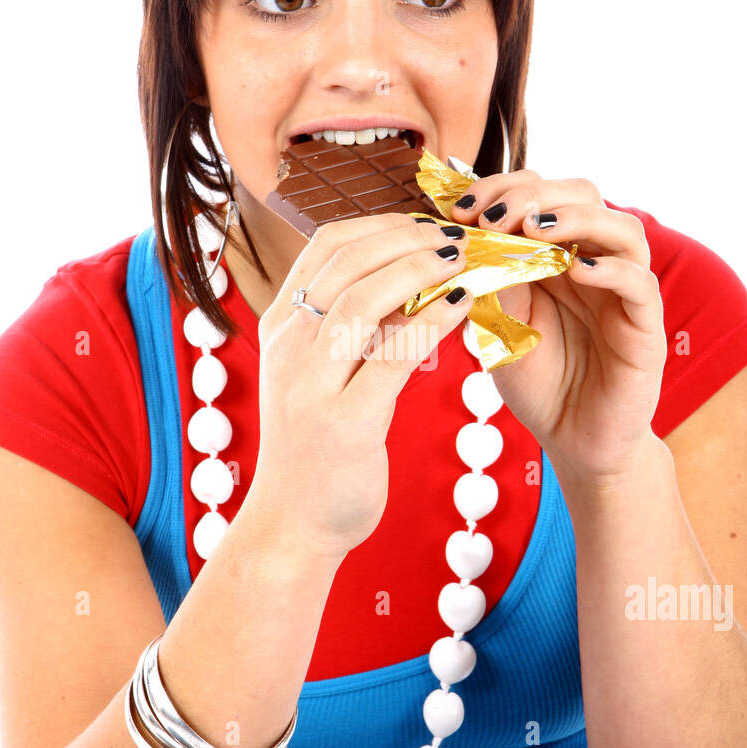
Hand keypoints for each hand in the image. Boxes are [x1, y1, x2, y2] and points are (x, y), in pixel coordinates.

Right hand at [251, 213, 473, 555]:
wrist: (293, 524)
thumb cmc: (317, 447)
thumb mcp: (326, 373)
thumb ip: (358, 329)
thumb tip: (412, 280)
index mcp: (282, 324)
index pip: (328, 245)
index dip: (383, 223)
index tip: (427, 224)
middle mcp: (290, 344)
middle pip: (348, 259)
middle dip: (409, 236)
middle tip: (457, 235)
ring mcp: (310, 383)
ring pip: (364, 298)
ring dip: (422, 267)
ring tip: (464, 258)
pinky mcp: (344, 421)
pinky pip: (393, 354)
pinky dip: (433, 320)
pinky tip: (463, 304)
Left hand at [451, 170, 666, 482]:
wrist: (573, 442)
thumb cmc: (539, 384)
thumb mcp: (500, 330)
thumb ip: (493, 284)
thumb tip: (469, 238)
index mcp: (557, 255)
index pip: (540, 195)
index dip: (501, 191)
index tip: (461, 209)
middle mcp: (594, 261)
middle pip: (581, 196)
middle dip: (532, 196)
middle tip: (491, 217)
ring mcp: (624, 290)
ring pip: (620, 228)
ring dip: (575, 218)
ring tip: (533, 229)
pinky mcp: (646, 326)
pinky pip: (640, 283)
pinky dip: (611, 269)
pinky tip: (576, 270)